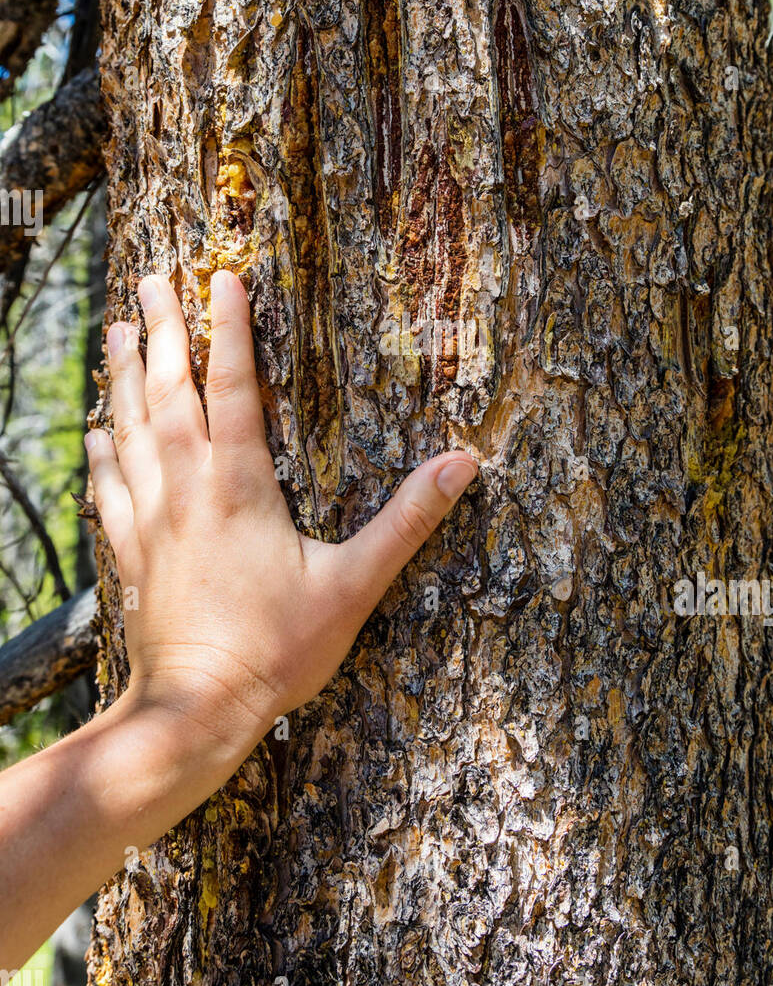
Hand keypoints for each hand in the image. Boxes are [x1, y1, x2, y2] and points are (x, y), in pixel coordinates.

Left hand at [85, 271, 477, 754]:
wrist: (196, 709)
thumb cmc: (277, 649)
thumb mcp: (354, 586)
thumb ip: (407, 522)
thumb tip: (463, 464)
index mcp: (239, 485)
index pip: (233, 387)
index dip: (230, 328)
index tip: (222, 276)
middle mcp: (187, 490)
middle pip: (168, 393)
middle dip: (163, 330)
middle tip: (150, 277)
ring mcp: (152, 520)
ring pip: (129, 430)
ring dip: (124, 377)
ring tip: (117, 330)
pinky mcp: (133, 554)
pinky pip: (110, 488)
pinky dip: (102, 454)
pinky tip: (94, 434)